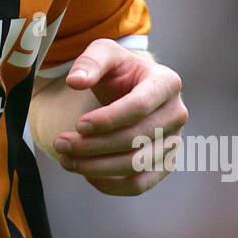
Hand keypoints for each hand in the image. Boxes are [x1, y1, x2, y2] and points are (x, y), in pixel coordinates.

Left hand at [52, 39, 187, 195]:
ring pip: (135, 165)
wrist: (133, 87)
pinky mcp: (165, 163)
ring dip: (96, 167)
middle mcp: (177, 114)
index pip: (139, 107)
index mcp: (167, 82)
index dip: (107, 119)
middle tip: (60, 144)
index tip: (78, 124)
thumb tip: (75, 81)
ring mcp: (173, 141)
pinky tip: (86, 174)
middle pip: (134, 139)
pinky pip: (140, 184)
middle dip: (92, 145)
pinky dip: (111, 185)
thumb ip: (89, 62)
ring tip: (66, 159)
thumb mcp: (103, 52)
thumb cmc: (118, 69)